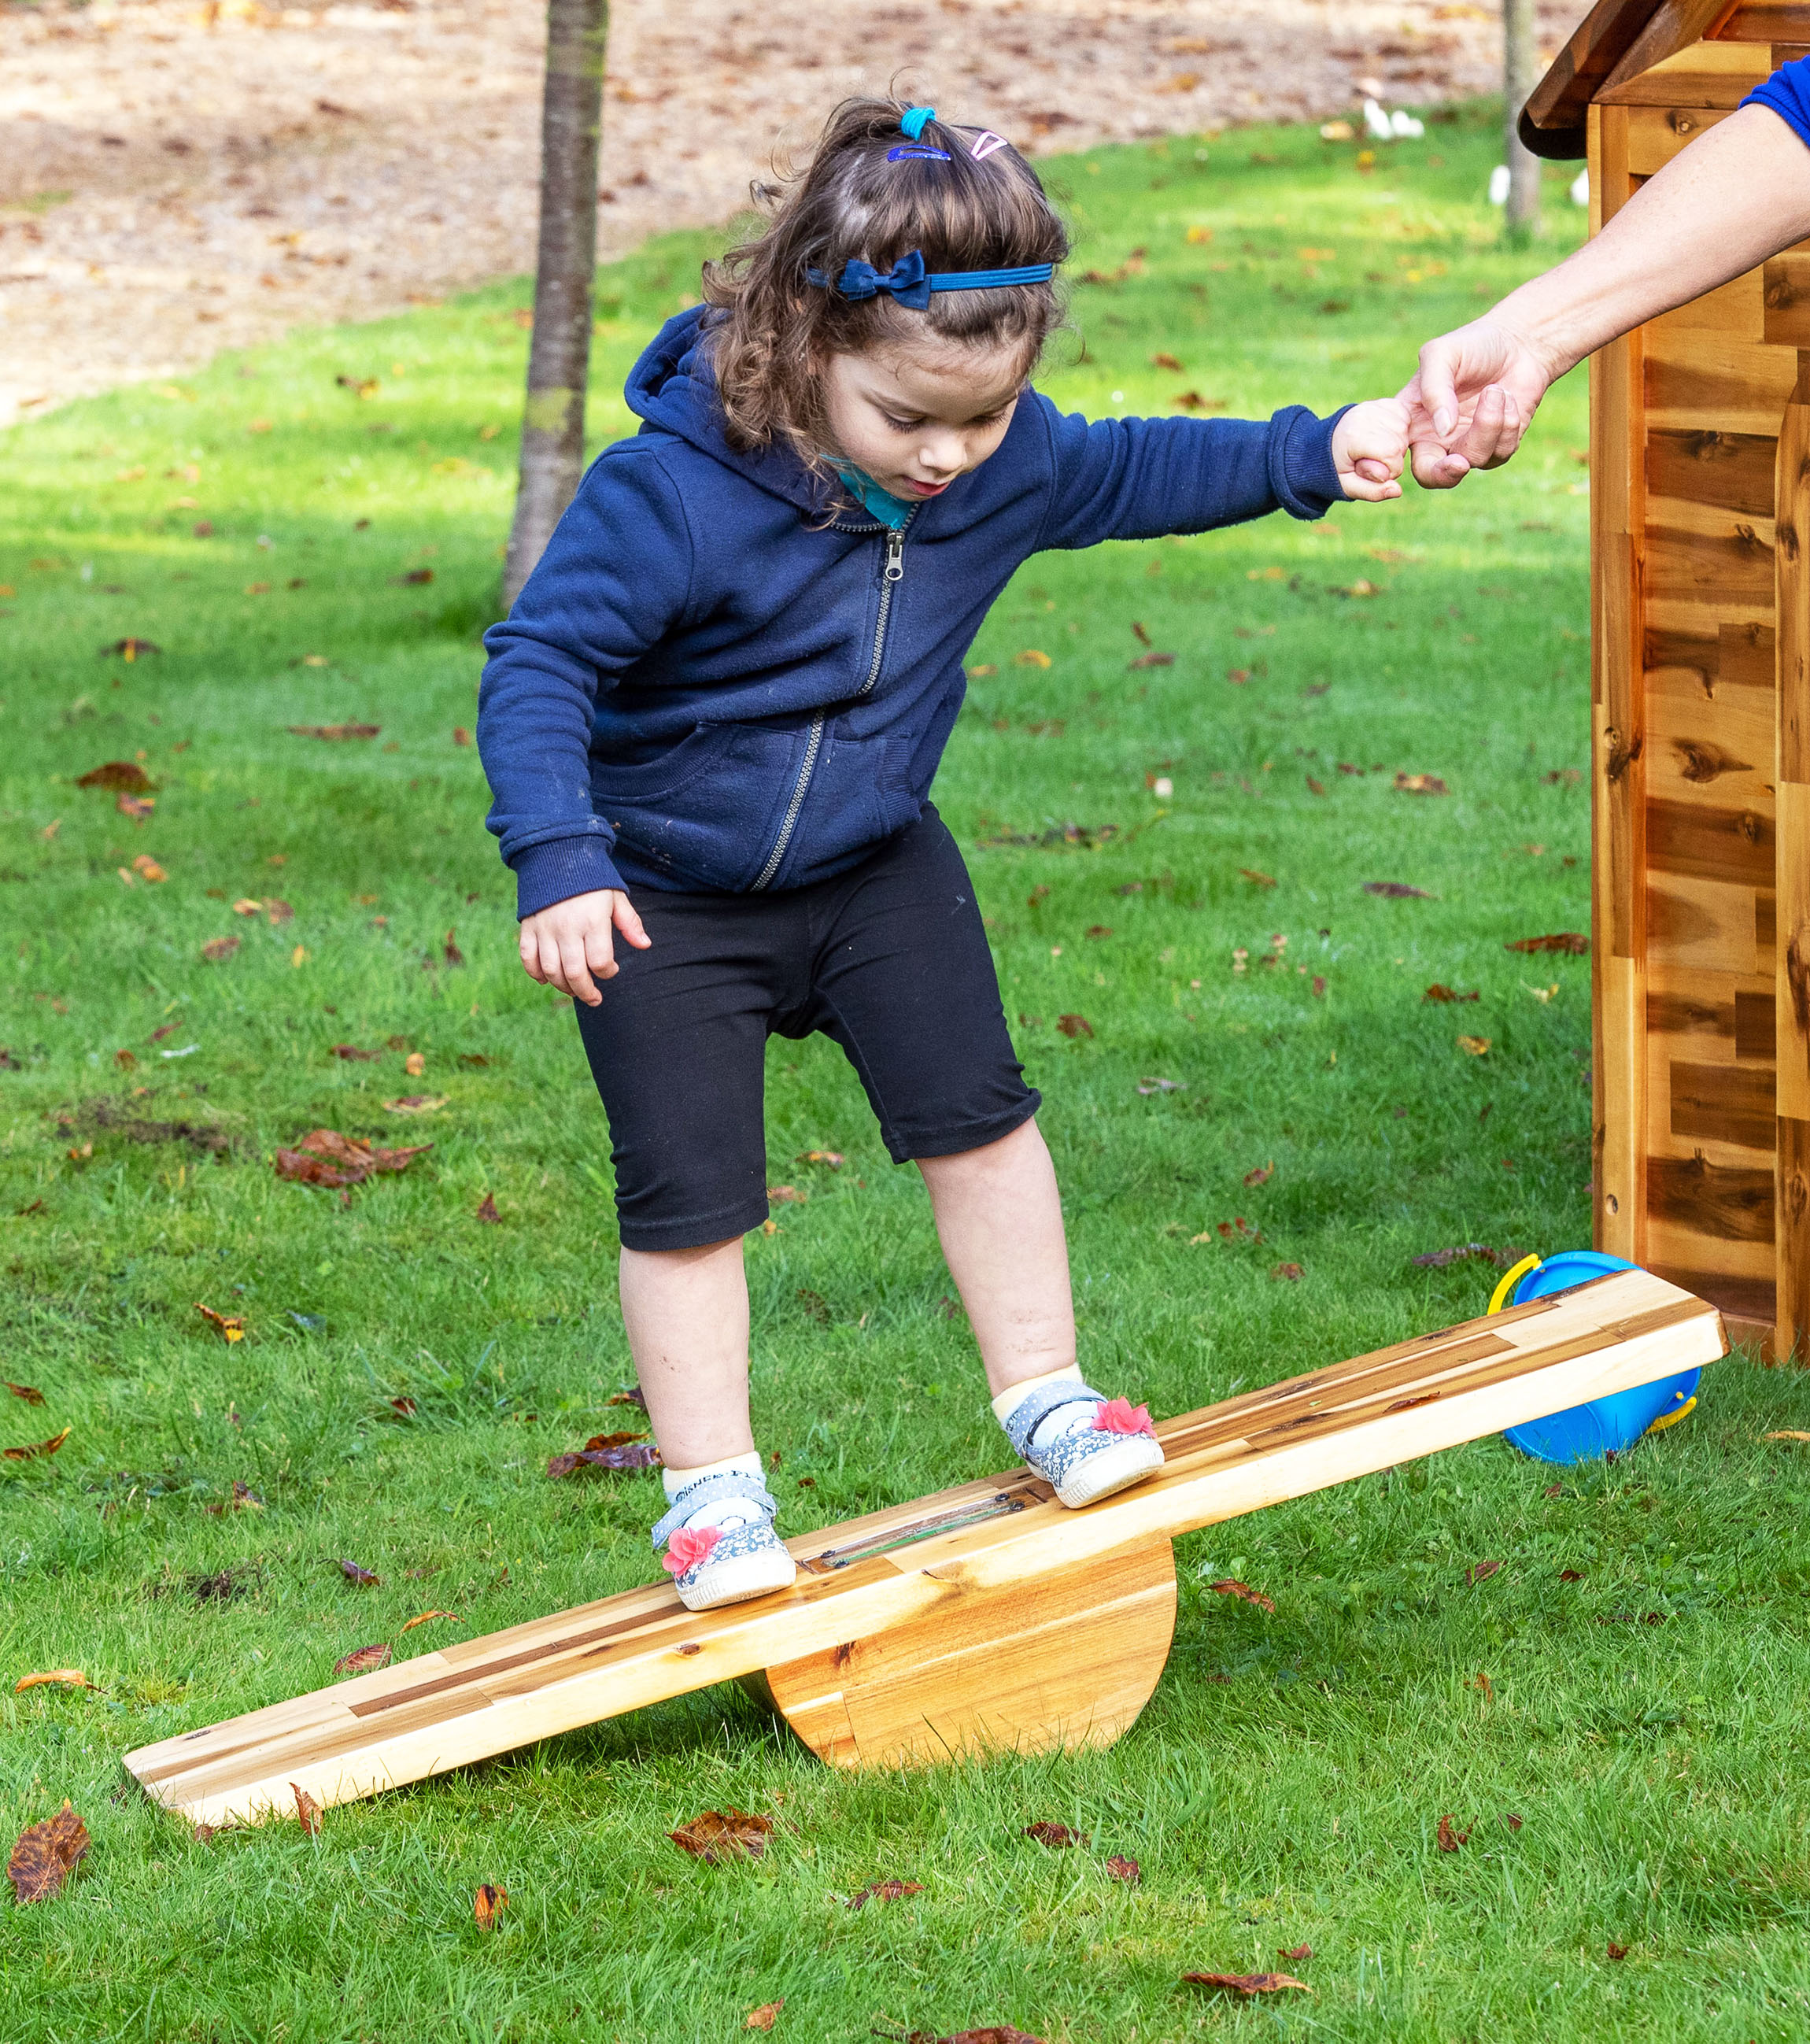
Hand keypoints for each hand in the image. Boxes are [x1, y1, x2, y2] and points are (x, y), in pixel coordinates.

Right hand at [518, 888, 649, 1005]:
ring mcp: (545, 928)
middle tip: (594, 998)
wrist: (557, 854)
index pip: (600, 961)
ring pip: (551, 970)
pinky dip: (535, 973)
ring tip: (574, 990)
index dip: (608, 972)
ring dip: (563, 986)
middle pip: (575, 973)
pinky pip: (528, 958)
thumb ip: (630, 923)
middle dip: (586, 992)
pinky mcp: (529, 926)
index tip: (612, 969)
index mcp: (593, 921)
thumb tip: (645, 945)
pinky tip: (546, 979)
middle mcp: (567, 928)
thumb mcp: (616, 897)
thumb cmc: (592, 879)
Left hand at [1331, 397, 1409, 502]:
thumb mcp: (1349, 487)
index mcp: (1354, 437)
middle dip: (1393, 459)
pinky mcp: (1382, 402)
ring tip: (1377, 450)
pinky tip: (1384, 436)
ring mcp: (1373, 406)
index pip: (1391, 454)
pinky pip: (1404, 416)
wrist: (1326, 446)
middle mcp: (1364, 416)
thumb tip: (1397, 491)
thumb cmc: (1338, 469)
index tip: (1374, 472)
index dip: (1389, 470)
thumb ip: (1372, 492)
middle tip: (1373, 461)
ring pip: (1404, 430)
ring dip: (1397, 445)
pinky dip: (1400, 429)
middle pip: (1400, 442)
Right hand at [1397, 317, 1554, 487]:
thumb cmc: (1473, 345)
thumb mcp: (1442, 354)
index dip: (1393, 466)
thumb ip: (1434, 389)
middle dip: (1445, 474)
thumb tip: (1442, 430)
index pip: (1393, 455)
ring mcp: (1467, 445)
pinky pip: (1501, 452)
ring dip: (1490, 424)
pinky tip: (1508, 399)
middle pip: (1431, 476)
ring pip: (1474, 459)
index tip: (1406, 458)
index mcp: (1412, 421)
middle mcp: (1436, 439)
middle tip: (1459, 464)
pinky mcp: (1497, 447)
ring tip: (1496, 390)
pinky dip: (1509, 424)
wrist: (1519, 342)